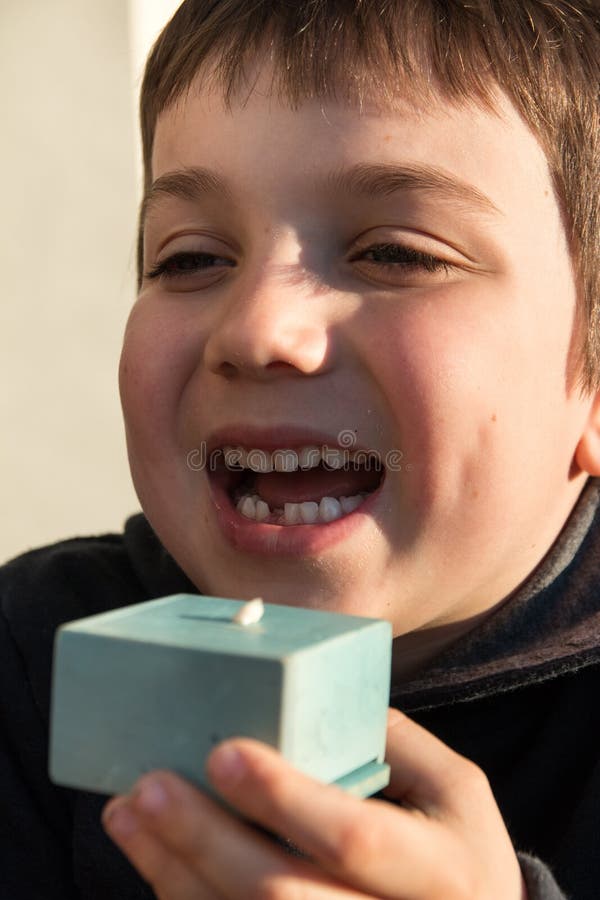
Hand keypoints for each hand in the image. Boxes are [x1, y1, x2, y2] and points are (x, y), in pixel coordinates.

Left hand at [102, 709, 526, 898]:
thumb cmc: (459, 851)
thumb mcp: (453, 790)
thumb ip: (393, 742)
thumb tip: (306, 697)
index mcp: (441, 872)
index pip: (352, 835)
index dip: (283, 796)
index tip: (224, 752)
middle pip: (280, 895)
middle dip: (204, 837)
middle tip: (149, 784)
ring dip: (175, 871)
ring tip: (130, 814)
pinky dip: (185, 899)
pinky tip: (156, 859)